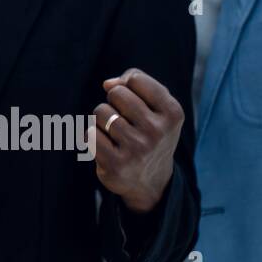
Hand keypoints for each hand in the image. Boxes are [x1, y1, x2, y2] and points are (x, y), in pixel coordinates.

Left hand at [93, 69, 182, 213]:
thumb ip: (135, 82)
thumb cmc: (149, 133)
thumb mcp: (156, 106)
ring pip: (100, 111)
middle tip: (124, 120)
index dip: (128, 87)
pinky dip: (92, 136)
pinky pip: (89, 133)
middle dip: (114, 102)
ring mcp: (137, 149)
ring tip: (116, 135)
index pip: (135, 79)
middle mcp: (157, 131)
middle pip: (116, 93)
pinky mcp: (116, 164)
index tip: (135, 103)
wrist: (151, 182)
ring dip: (102, 120)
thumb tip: (107, 83)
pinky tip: (106, 147)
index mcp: (172, 113)